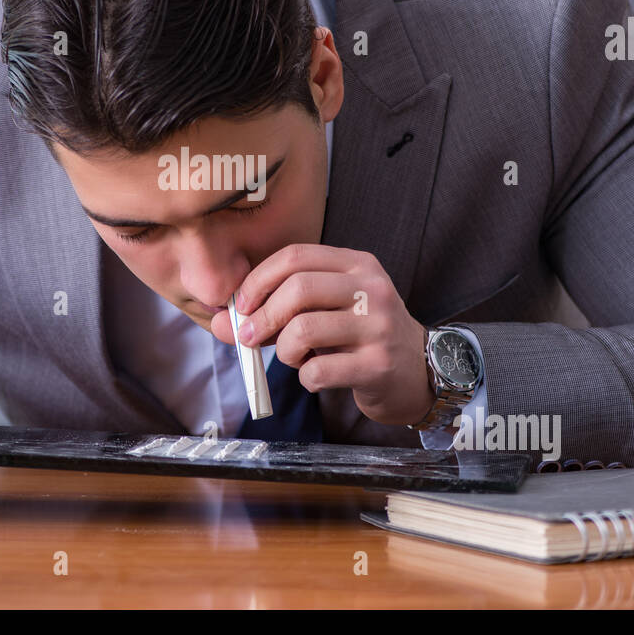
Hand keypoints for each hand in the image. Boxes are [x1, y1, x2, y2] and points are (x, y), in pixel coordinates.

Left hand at [209, 245, 434, 426]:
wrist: (415, 373)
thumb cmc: (359, 336)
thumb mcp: (325, 311)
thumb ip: (274, 310)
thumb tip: (218, 321)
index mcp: (357, 264)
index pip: (295, 256)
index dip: (258, 280)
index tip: (242, 307)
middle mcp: (372, 289)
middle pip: (298, 289)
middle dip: (263, 317)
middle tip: (251, 338)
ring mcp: (379, 327)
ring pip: (305, 330)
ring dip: (285, 350)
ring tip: (293, 358)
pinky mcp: (378, 365)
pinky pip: (319, 370)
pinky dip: (304, 378)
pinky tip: (316, 375)